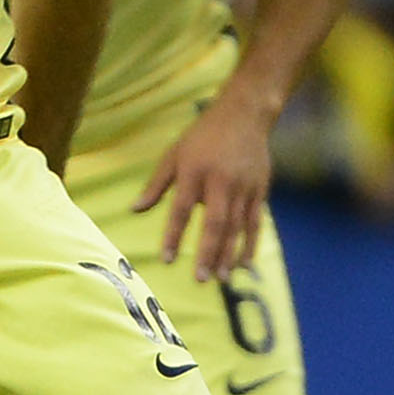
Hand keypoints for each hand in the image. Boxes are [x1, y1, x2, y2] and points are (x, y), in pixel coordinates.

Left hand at [138, 95, 274, 281]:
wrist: (244, 115)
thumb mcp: (173, 155)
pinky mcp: (260, 190)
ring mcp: (243, 187)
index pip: (181, 209)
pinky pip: (255, 223)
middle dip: (207, 252)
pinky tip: (244, 264)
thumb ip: (155, 185)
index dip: (173, 235)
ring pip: (236, 227)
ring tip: (220, 278)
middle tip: (200, 279)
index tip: (166, 260)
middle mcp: (220, 181)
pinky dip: (250, 245)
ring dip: (228, 254)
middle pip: (214, 222)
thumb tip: (133, 210)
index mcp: (193, 172)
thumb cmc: (202, 137)